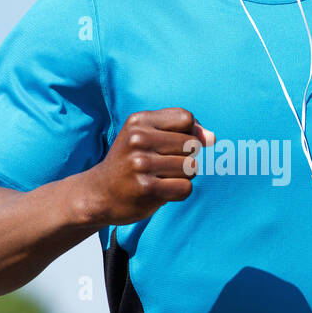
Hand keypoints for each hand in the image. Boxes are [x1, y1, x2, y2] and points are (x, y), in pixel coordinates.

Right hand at [87, 107, 214, 225]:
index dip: (189, 133)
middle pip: (192, 144)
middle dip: (186, 157)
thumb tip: (212, 138)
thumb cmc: (131, 161)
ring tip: (160, 178)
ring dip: (183, 176)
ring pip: (191, 167)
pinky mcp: (146, 189)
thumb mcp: (148, 135)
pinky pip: (186, 188)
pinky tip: (161, 191)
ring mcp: (141, 164)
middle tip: (163, 165)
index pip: (186, 119)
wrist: (99, 193)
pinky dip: (179, 192)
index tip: (174, 145)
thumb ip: (183, 130)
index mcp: (139, 121)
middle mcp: (138, 140)